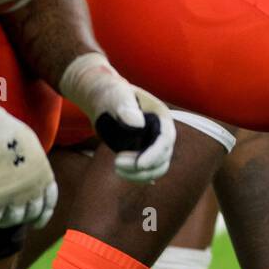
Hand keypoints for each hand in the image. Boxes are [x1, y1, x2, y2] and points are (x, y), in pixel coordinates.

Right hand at [0, 74, 56, 227]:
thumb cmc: (9, 133)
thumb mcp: (32, 147)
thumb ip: (34, 163)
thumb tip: (30, 167)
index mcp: (45, 175)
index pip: (50, 201)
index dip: (45, 214)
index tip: (39, 222)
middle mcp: (33, 189)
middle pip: (31, 212)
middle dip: (24, 219)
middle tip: (15, 222)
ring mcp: (15, 196)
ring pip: (13, 218)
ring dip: (5, 221)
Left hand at [60, 53, 175, 181]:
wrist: (103, 98)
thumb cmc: (110, 92)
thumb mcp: (117, 95)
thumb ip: (126, 107)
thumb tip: (137, 124)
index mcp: (161, 117)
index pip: (165, 140)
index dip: (155, 154)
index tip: (139, 165)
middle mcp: (162, 133)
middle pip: (163, 157)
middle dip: (142, 165)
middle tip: (116, 162)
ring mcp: (154, 144)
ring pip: (158, 168)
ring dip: (140, 174)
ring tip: (116, 168)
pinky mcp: (144, 153)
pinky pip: (148, 171)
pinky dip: (136, 176)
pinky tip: (119, 172)